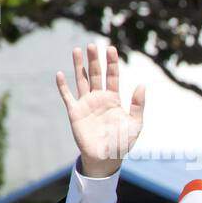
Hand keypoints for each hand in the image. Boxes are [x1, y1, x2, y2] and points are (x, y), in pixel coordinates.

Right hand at [55, 44, 144, 177]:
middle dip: (95, 60)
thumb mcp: (135, 123)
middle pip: (96, 74)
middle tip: (94, 44)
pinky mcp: (75, 112)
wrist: (106, 158)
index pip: (113, 77)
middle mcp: (99, 98)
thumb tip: (142, 85)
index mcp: (114, 99)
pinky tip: (60, 74)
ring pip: (82, 80)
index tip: (112, 49)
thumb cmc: (123, 142)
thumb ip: (138, 105)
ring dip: (79, 66)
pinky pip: (68, 96)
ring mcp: (86, 104)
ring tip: (77, 50)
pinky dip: (63, 86)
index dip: (112, 63)